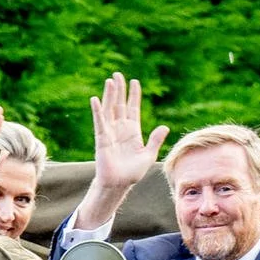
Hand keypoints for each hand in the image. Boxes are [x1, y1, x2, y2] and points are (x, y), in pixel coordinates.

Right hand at [89, 72, 168, 195]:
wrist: (119, 184)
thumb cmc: (132, 173)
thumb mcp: (148, 155)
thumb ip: (155, 140)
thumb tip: (164, 127)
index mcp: (132, 131)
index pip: (133, 108)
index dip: (134, 95)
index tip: (134, 82)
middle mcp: (120, 129)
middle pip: (120, 104)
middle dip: (119, 89)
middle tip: (118, 74)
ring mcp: (110, 132)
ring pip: (109, 109)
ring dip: (110, 95)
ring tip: (110, 81)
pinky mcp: (102, 138)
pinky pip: (99, 122)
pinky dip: (97, 110)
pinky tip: (95, 99)